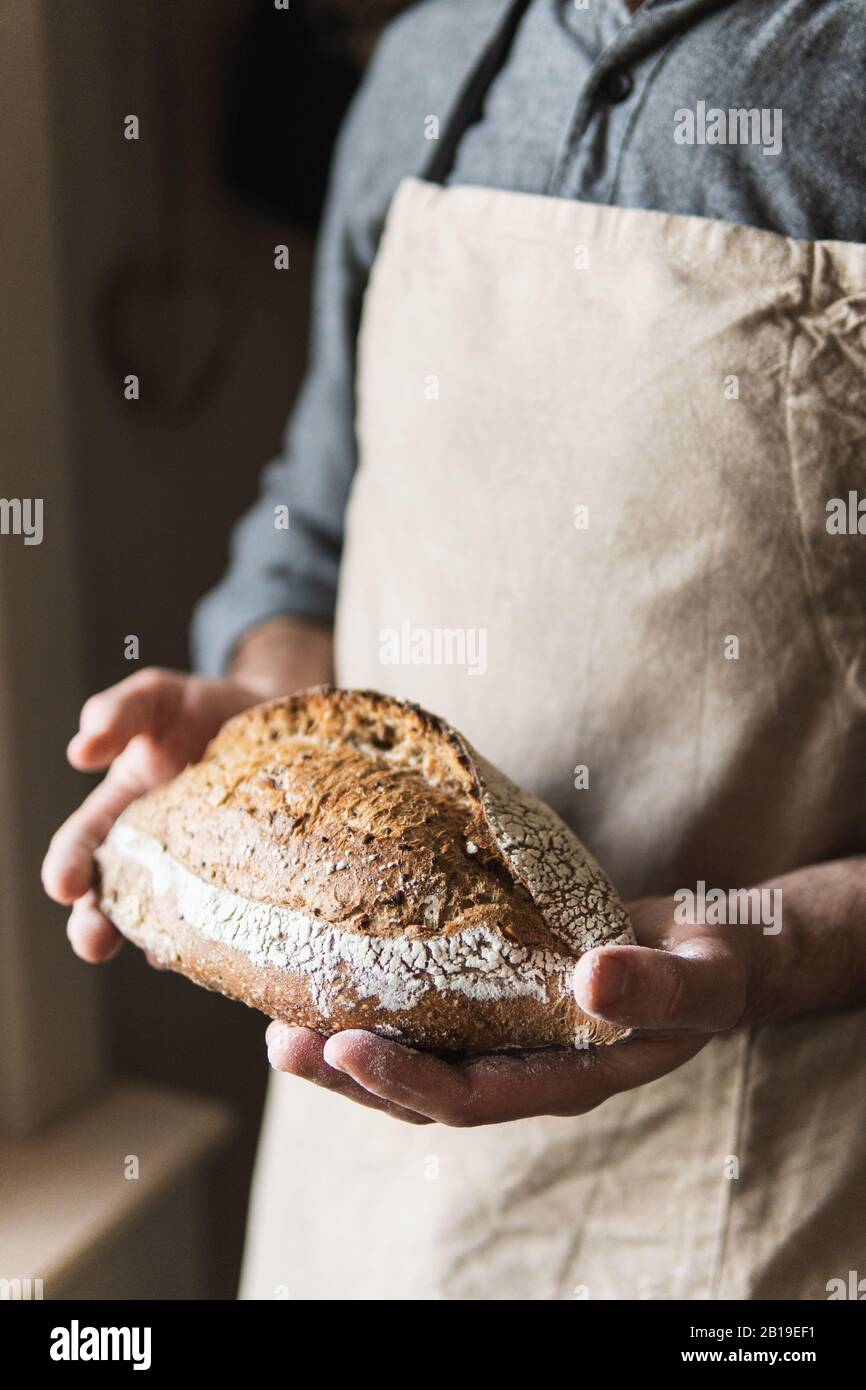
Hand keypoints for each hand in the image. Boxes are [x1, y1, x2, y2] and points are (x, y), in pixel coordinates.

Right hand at [42, 669, 261, 962]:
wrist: (267, 715)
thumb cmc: (200, 707)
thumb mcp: (154, 697)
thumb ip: (116, 713)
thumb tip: (81, 752)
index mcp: (119, 809)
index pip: (81, 845)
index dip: (66, 866)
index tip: (62, 885)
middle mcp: (151, 849)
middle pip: (111, 898)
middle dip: (94, 924)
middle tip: (93, 942)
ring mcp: (196, 869)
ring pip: (164, 919)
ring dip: (153, 941)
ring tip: (157, 955)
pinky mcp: (240, 881)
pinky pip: (223, 918)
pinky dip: (214, 937)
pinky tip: (218, 948)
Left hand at [266, 898, 760, 1126]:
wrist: (717, 951)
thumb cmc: (714, 966)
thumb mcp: (702, 976)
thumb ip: (656, 987)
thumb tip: (591, 980)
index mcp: (570, 1075)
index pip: (475, 1096)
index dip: (408, 1080)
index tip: (348, 1045)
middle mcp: (528, 1066)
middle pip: (425, 1092)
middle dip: (352, 1074)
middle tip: (284, 1043)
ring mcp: (511, 1038)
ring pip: (417, 1061)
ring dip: (350, 1050)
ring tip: (283, 1028)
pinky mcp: (498, 1001)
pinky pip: (430, 1016)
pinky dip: (381, 1006)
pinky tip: (335, 979)